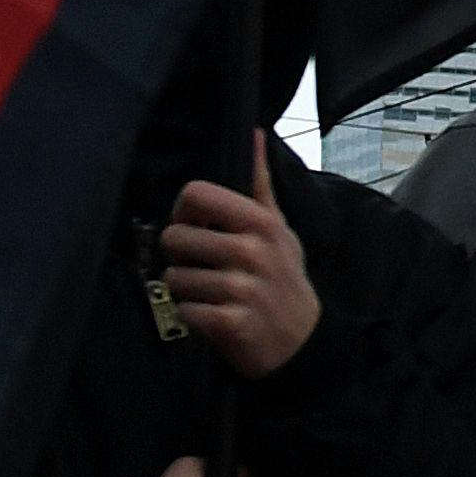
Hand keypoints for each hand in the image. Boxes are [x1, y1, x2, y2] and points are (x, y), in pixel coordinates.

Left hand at [161, 137, 319, 380]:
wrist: (301, 341)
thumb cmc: (284, 279)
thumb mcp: (280, 229)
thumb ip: (260, 186)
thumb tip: (254, 134)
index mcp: (261, 223)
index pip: (197, 194)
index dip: (183, 210)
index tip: (195, 225)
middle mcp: (252, 251)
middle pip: (175, 237)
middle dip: (181, 256)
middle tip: (203, 267)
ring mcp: (242, 288)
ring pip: (173, 279)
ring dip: (186, 291)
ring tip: (211, 294)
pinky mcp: (230, 323)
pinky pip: (184, 311)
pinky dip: (192, 317)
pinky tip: (213, 316)